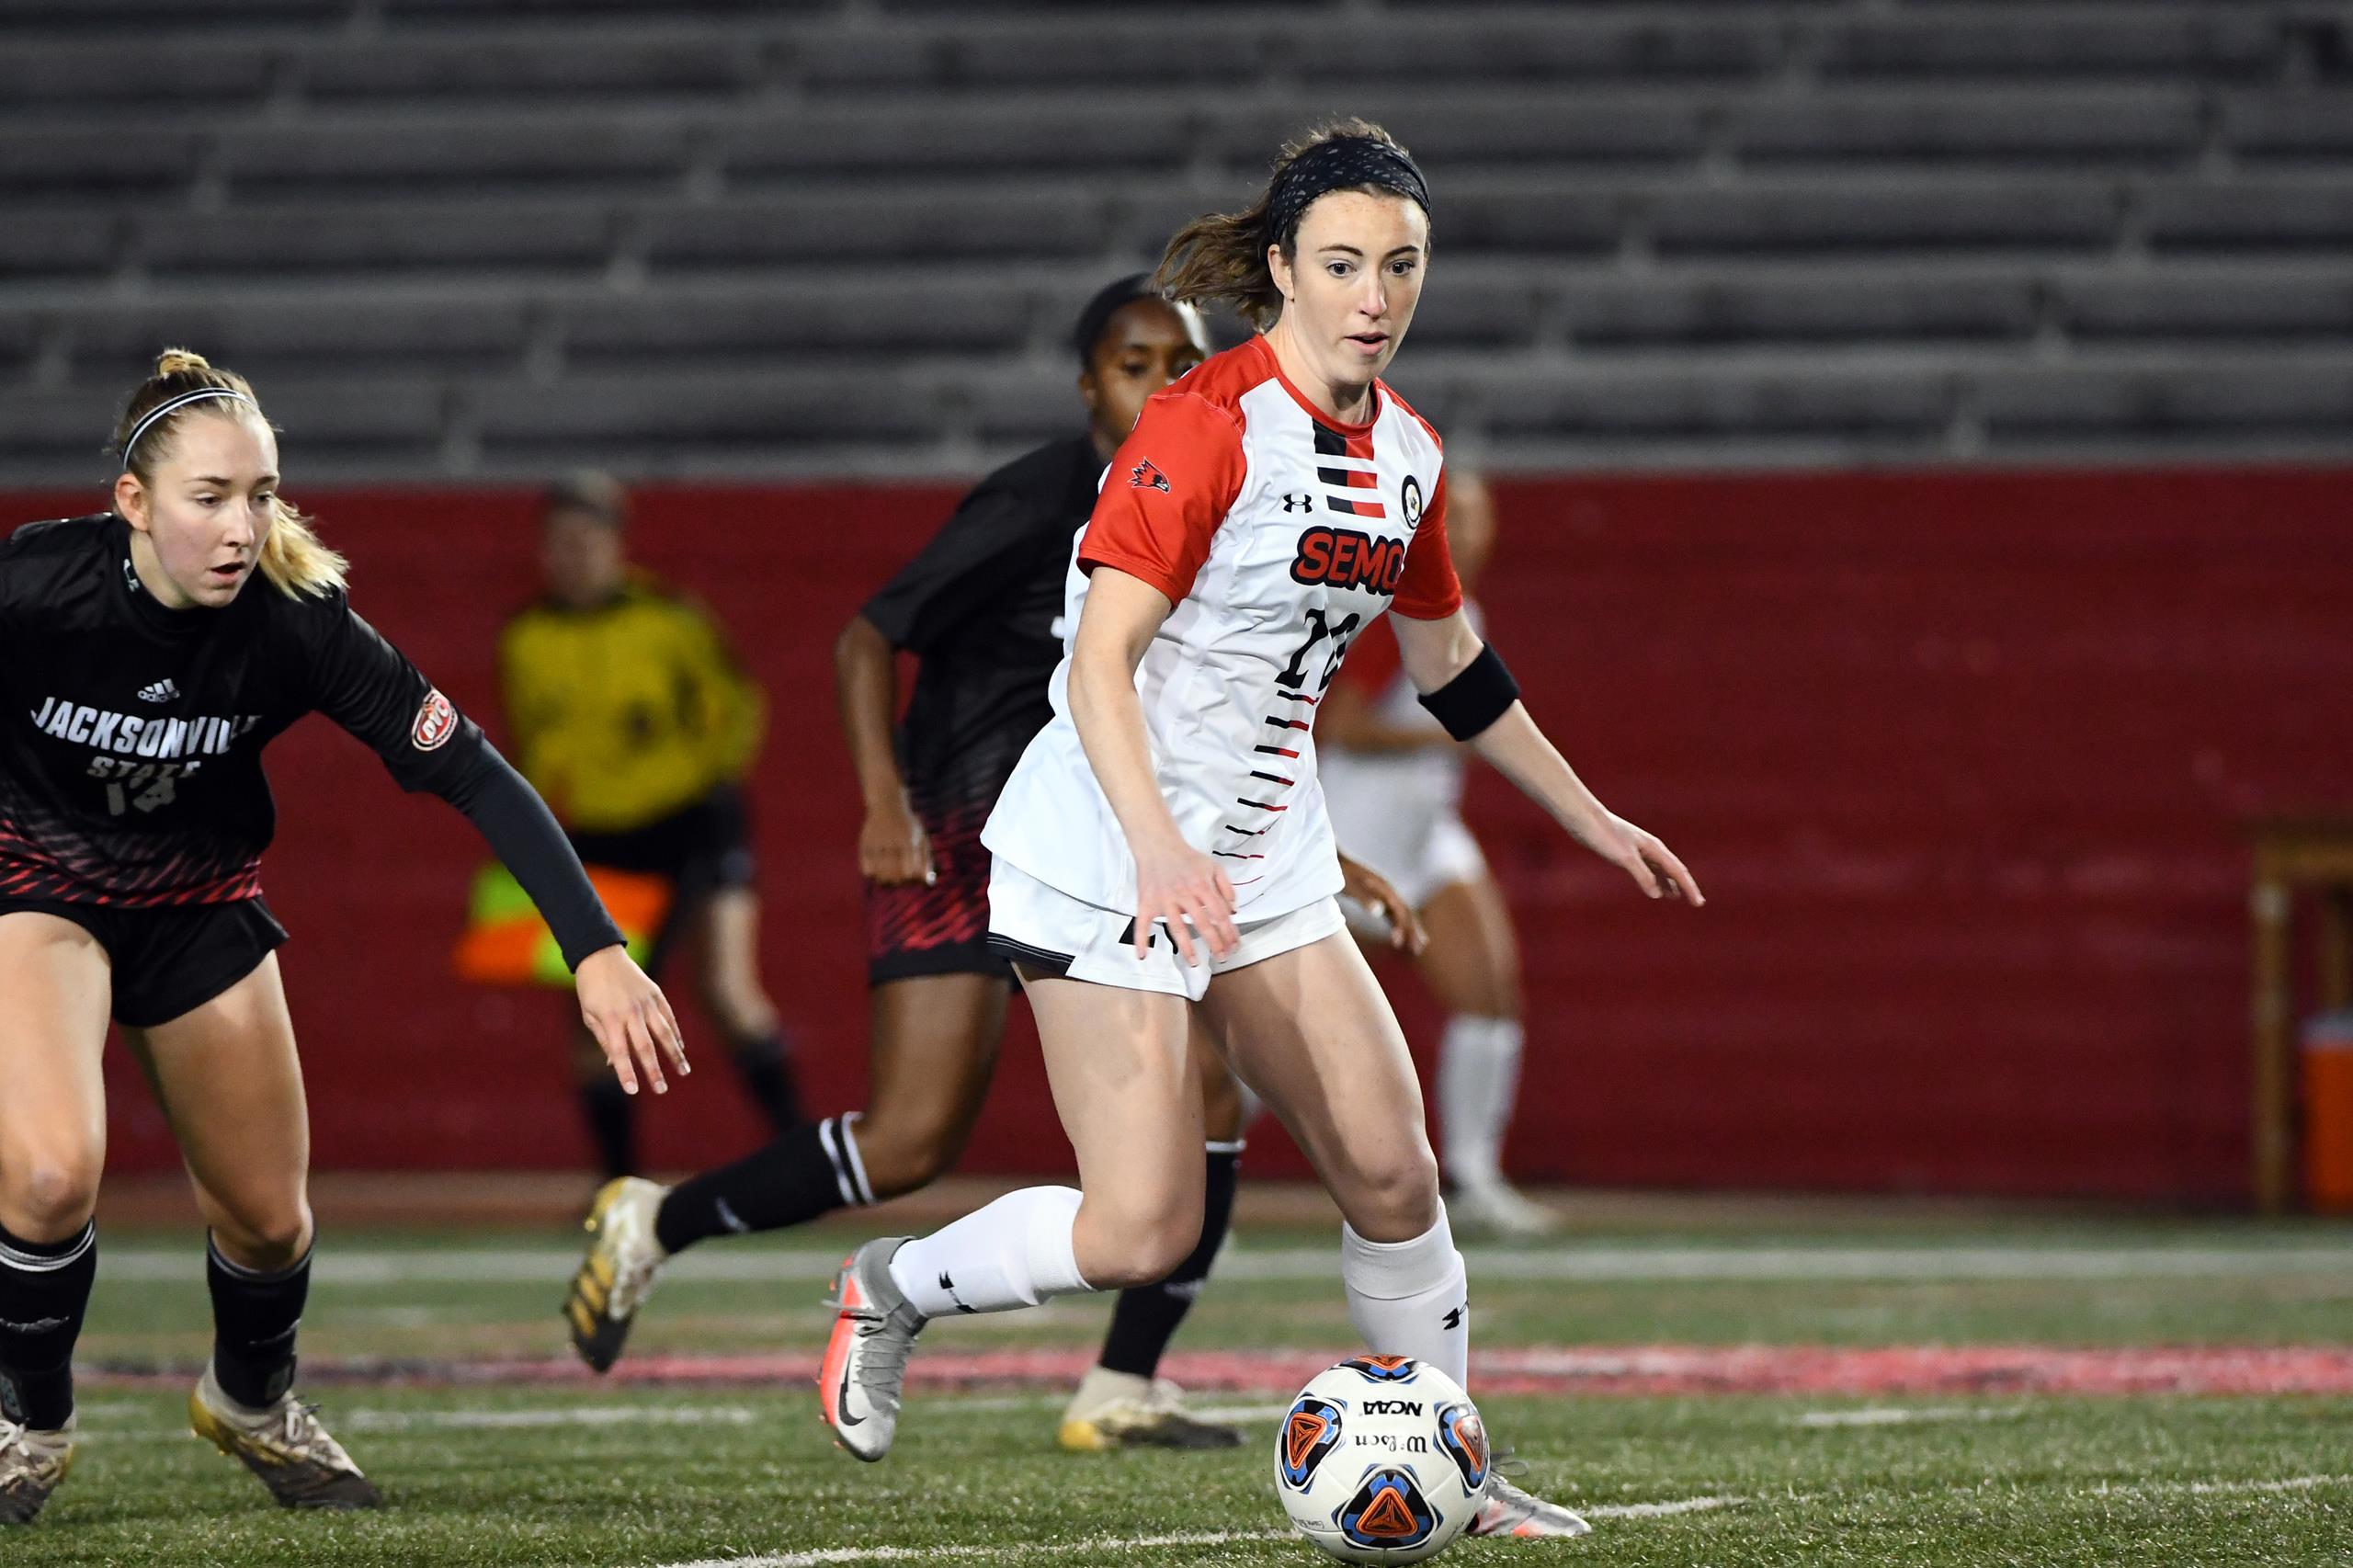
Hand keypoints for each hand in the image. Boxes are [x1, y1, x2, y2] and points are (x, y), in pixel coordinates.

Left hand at [575, 946, 689, 1094]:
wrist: (601, 955)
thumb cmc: (590, 989)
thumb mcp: (590, 1015)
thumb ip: (605, 1039)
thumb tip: (614, 1063)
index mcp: (611, 1018)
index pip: (619, 1052)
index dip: (626, 1072)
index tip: (632, 1091)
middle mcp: (631, 1011)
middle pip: (645, 1046)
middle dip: (654, 1070)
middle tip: (661, 1089)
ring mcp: (646, 1002)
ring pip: (664, 1032)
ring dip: (674, 1054)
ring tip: (684, 1071)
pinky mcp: (656, 994)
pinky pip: (668, 1017)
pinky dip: (675, 1033)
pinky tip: (680, 1047)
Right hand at [858, 798, 933, 885]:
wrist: (887, 804)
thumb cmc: (908, 825)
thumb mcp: (921, 838)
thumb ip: (926, 860)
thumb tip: (928, 883)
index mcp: (908, 840)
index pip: (909, 870)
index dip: (910, 877)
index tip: (910, 875)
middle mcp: (891, 841)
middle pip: (893, 874)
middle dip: (898, 880)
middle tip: (899, 878)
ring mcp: (876, 842)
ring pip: (879, 872)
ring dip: (884, 878)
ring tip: (888, 876)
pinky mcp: (865, 843)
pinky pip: (866, 868)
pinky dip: (871, 872)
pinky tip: (876, 870)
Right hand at [1131, 833, 1238, 965]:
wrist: (1158, 845)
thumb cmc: (1186, 858)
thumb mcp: (1213, 867)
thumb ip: (1226, 887)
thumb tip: (1233, 909)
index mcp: (1201, 886)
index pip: (1219, 913)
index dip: (1229, 932)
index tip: (1234, 944)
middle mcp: (1184, 894)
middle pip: (1202, 923)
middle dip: (1214, 943)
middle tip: (1221, 957)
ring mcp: (1164, 900)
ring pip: (1176, 927)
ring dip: (1186, 947)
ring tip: (1194, 962)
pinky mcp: (1147, 902)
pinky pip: (1142, 923)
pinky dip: (1141, 939)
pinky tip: (1143, 955)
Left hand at [1339, 853, 1426, 955]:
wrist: (1334, 861)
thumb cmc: (1341, 874)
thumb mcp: (1351, 886)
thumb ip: (1364, 897)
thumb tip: (1379, 911)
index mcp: (1385, 889)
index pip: (1400, 911)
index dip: (1401, 927)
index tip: (1398, 943)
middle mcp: (1389, 891)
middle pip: (1406, 913)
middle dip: (1413, 931)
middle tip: (1418, 949)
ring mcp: (1384, 894)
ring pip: (1402, 914)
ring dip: (1409, 930)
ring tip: (1417, 947)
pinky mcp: (1378, 897)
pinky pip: (1393, 914)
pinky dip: (1398, 926)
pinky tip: (1397, 935)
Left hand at [1573, 811, 1703, 905]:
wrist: (1584, 819)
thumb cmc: (1604, 835)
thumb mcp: (1625, 857)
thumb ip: (1642, 875)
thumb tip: (1658, 894)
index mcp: (1654, 848)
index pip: (1678, 871)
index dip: (1690, 888)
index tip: (1698, 904)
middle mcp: (1650, 848)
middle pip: (1673, 870)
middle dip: (1685, 886)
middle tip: (1696, 902)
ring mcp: (1638, 850)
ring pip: (1660, 870)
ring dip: (1669, 883)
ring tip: (1675, 896)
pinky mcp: (1625, 853)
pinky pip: (1647, 869)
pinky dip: (1653, 880)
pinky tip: (1651, 887)